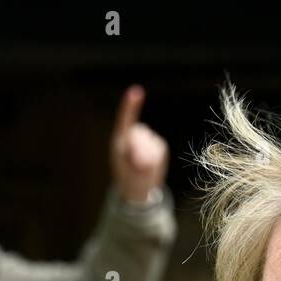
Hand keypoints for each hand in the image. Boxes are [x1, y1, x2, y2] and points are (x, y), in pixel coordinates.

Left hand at [110, 84, 168, 205]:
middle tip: (137, 167)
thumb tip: (146, 157)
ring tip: (142, 169)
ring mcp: (146, 138)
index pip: (125, 118)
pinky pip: (160, 148)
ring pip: (152, 142)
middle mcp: (133, 134)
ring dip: (149, 157)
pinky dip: (157, 160)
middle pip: (140, 134)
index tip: (136, 92)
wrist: (138, 189)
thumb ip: (137, 165)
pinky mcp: (158, 144)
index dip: (130, 105)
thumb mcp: (129, 175)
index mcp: (120, 139)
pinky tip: (151, 166)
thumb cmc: (129, 181)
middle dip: (140, 150)